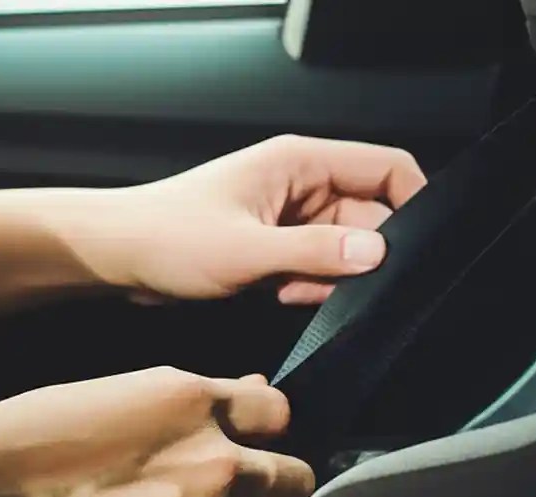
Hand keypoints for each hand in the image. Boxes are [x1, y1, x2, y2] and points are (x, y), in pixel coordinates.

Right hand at [0, 366, 313, 496]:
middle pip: (294, 476)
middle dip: (276, 486)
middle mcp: (214, 457)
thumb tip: (252, 388)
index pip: (280, 411)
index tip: (249, 440)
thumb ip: (190, 395)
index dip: (266, 429)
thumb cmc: (34, 431)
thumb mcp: (117, 391)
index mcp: (194, 398)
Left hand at [75, 135, 426, 304]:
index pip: (385, 168)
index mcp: (300, 163)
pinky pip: (314, 268)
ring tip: (289, 288)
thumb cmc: (167, 237)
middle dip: (360, 256)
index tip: (419, 249)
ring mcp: (287, 217)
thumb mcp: (247, 250)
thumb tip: (377, 252)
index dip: (412, 203)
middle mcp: (300, 185)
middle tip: (332, 283)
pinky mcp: (274, 247)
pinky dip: (306, 287)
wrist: (116, 256)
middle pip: (369, 216)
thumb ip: (315, 252)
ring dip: (327, 277)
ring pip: (342, 249)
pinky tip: (277, 295)